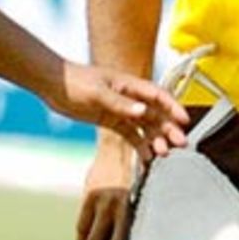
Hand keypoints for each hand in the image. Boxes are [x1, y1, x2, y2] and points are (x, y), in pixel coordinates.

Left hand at [53, 63, 188, 161]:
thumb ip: (121, 103)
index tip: (184, 121)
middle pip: (155, 113)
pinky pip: (130, 134)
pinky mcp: (111, 119)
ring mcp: (121, 109)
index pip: (158, 96)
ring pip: (145, 126)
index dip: (173, 107)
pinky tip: (146, 157)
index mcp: (129, 84)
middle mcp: (129, 97)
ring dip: (156, 139)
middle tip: (180, 144)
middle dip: (169, 128)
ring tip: (164, 154)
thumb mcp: (98, 92)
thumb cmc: (76, 82)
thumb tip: (143, 112)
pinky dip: (139, 145)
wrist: (53, 85)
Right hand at [76, 139, 136, 239]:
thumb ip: (140, 215)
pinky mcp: (88, 195)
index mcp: (130, 208)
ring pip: (90, 239)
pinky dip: (84, 239)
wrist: (120, 142)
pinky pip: (83, 225)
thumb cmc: (140, 170)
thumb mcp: (145, 192)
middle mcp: (114, 206)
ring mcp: (99, 201)